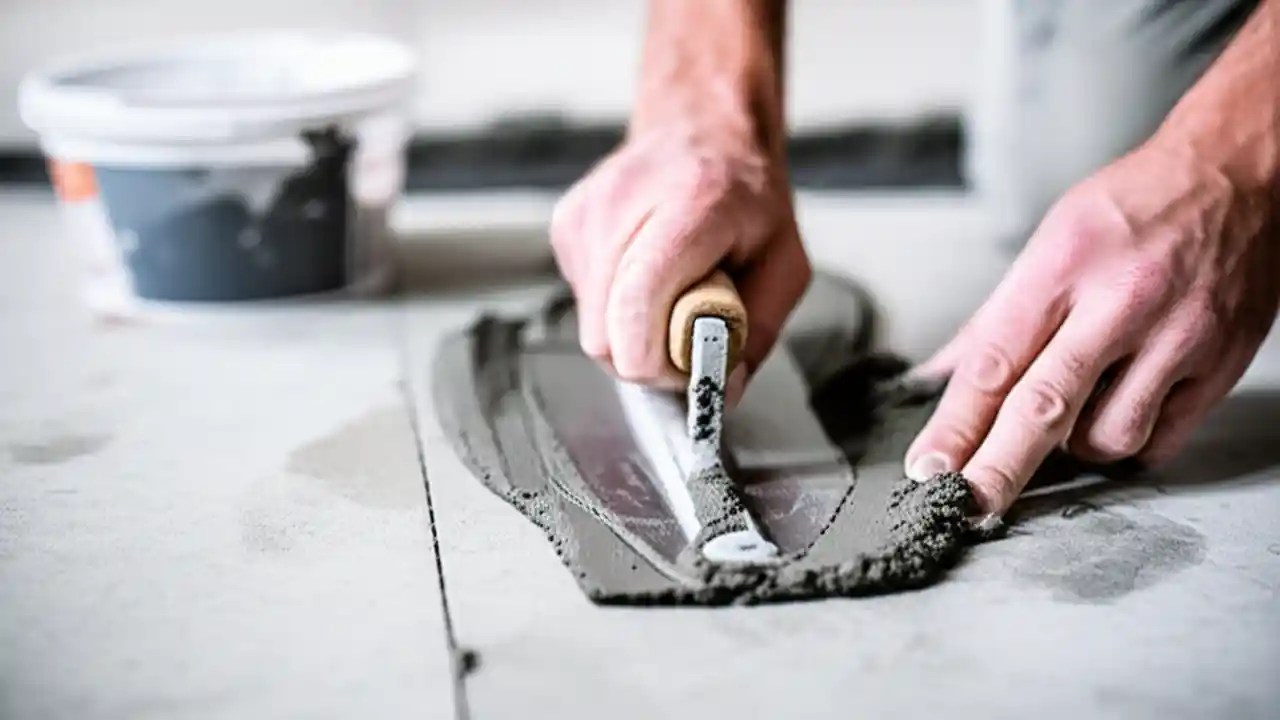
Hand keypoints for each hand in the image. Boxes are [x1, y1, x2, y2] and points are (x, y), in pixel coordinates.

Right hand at [550, 122, 809, 394]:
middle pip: (605, 333)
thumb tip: (721, 390)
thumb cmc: (746, 193)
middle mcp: (625, 203)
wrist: (702, 125)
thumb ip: (758, 332)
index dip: (657, 361)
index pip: (638, 306)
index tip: (688, 365)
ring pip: (590, 326)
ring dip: (630, 331)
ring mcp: (587, 212)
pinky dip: (614, 307)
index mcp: (692, 204)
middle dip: (646, 355)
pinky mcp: (566, 225)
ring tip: (669, 293)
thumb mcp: (784, 263)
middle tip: (685, 333)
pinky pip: (583, 302)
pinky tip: (643, 273)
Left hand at [905, 141, 1278, 514]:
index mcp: (1064, 266)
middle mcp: (1121, 302)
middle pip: (1045, 407)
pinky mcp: (1221, 364)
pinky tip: (1118, 413)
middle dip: (998, 467)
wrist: (1241, 173)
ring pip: (1108, 436)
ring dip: (1074, 446)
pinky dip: (1129, 442)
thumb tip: (936, 377)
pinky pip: (1161, 439)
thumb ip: (994, 320)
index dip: (957, 424)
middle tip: (966, 505)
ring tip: (1072, 413)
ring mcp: (1178, 337)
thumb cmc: (1136, 205)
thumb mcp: (1050, 241)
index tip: (930, 466)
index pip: (995, 362)